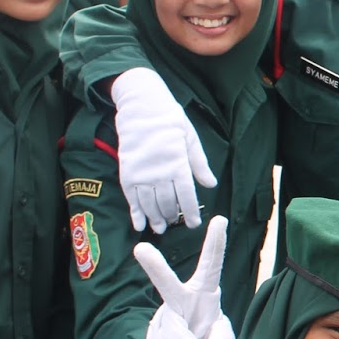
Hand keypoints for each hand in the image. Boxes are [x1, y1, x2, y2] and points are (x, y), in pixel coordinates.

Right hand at [111, 68, 215, 233]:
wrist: (141, 109)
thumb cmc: (171, 122)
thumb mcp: (191, 140)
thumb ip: (200, 165)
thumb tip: (211, 184)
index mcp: (178, 165)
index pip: (187, 196)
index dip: (190, 213)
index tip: (194, 223)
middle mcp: (160, 173)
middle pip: (167, 203)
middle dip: (172, 217)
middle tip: (174, 225)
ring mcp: (142, 174)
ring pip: (149, 204)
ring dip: (155, 218)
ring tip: (160, 228)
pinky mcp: (127, 173)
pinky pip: (132, 199)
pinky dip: (135, 213)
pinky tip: (139, 225)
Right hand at [136, 217, 235, 338]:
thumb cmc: (210, 337)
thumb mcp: (225, 338)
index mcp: (204, 290)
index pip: (211, 264)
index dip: (216, 243)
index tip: (220, 220)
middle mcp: (179, 298)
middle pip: (166, 284)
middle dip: (155, 267)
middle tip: (141, 249)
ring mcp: (162, 317)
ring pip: (175, 337)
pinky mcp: (152, 338)